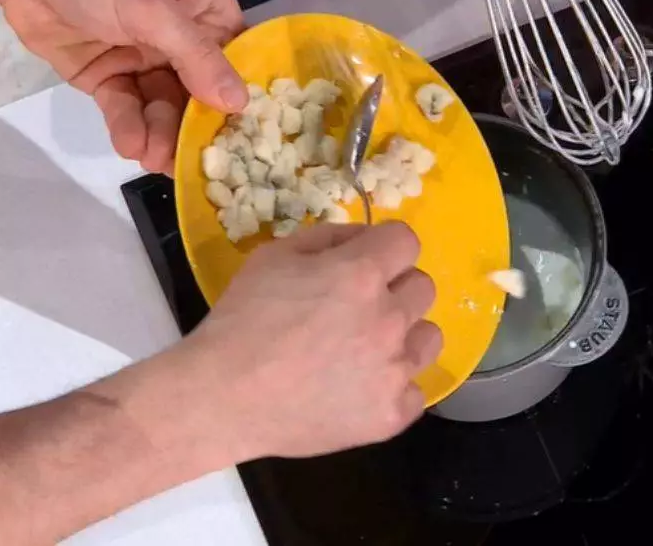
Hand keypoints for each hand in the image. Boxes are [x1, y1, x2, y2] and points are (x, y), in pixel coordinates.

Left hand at [1, 0, 246, 175]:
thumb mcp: (155, 12)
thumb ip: (196, 57)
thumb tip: (238, 103)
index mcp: (204, 16)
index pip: (231, 64)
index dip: (235, 102)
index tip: (239, 139)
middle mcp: (180, 43)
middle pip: (196, 96)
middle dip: (189, 129)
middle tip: (189, 163)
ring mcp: (144, 61)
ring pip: (161, 107)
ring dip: (158, 135)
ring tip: (154, 159)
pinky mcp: (110, 79)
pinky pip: (125, 107)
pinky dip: (127, 126)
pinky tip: (131, 145)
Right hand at [180, 221, 441, 459]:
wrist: (223, 398)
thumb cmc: (242, 321)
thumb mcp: (274, 256)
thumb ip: (327, 236)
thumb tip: (362, 238)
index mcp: (361, 275)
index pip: (407, 241)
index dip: (386, 247)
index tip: (369, 260)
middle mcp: (389, 320)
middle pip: (424, 288)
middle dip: (396, 288)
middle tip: (359, 307)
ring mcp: (395, 371)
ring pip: (429, 338)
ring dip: (405, 336)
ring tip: (367, 350)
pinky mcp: (392, 415)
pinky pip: (416, 390)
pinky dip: (392, 386)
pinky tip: (360, 388)